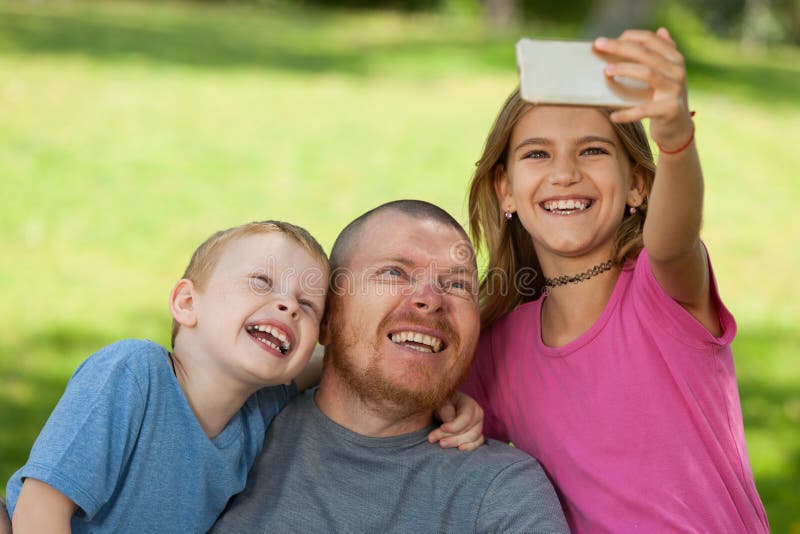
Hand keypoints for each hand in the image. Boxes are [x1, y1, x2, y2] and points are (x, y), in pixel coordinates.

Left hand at [427, 391, 484, 450]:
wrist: (446, 408)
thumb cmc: (444, 403)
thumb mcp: (443, 404)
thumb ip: (447, 414)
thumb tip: (449, 427)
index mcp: (470, 404)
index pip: (466, 418)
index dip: (454, 426)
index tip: (441, 427)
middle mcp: (477, 415)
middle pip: (468, 430)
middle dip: (450, 436)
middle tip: (433, 438)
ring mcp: (479, 426)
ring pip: (472, 438)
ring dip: (456, 443)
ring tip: (441, 443)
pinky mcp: (478, 435)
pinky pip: (477, 443)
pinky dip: (469, 447)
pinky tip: (459, 448)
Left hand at [593, 27, 693, 150]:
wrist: (678, 129)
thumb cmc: (664, 99)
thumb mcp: (666, 75)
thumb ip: (661, 55)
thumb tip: (661, 30)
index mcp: (675, 59)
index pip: (650, 40)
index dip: (628, 37)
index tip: (605, 41)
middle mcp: (678, 71)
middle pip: (646, 53)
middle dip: (620, 48)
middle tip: (598, 46)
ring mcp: (675, 90)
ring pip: (648, 73)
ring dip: (625, 70)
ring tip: (606, 72)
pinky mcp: (671, 110)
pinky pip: (645, 109)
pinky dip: (627, 113)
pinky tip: (613, 116)